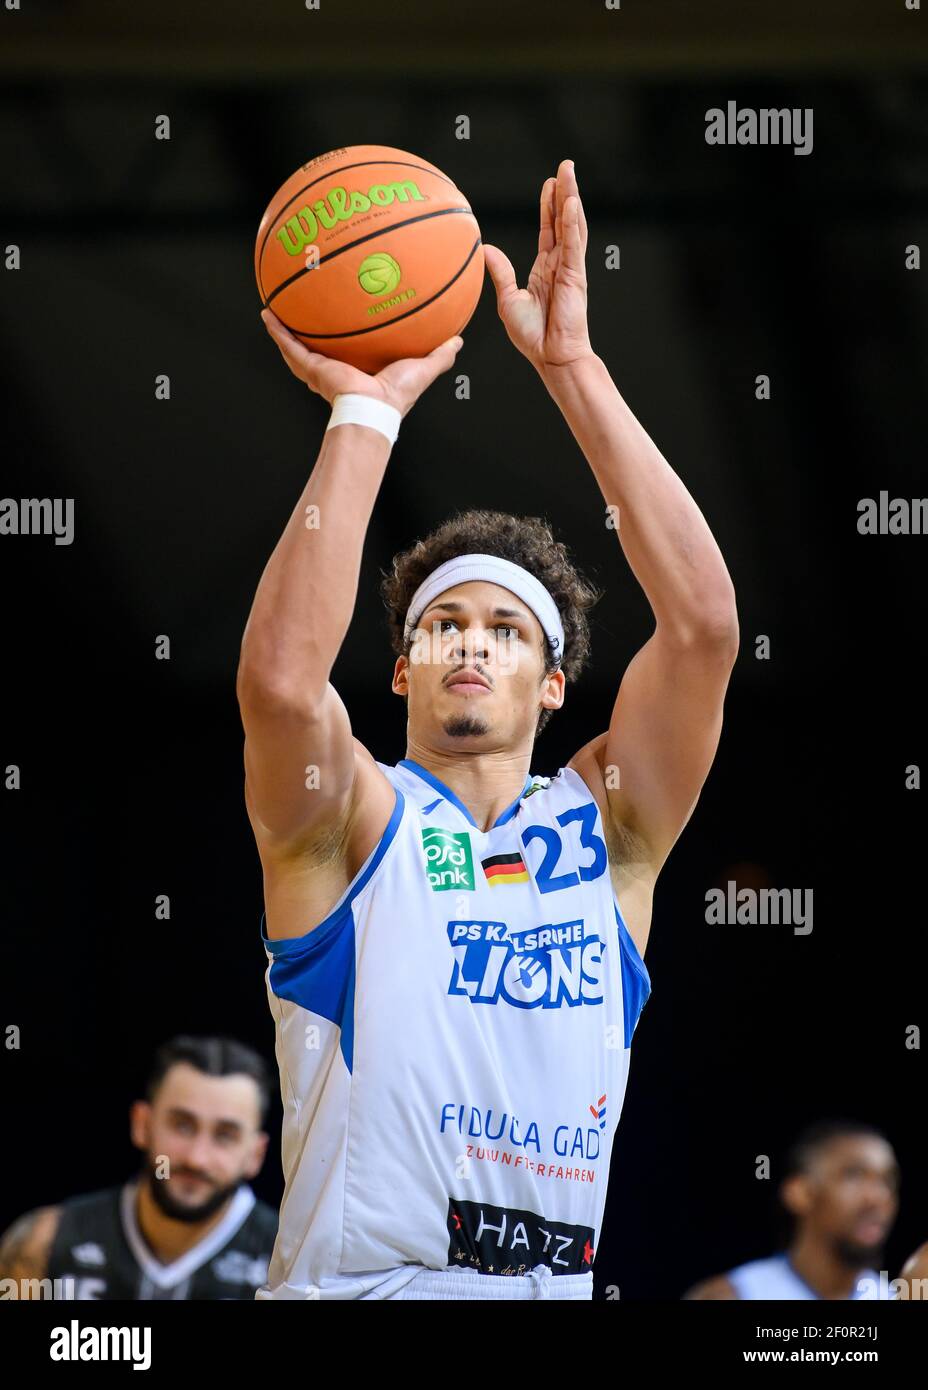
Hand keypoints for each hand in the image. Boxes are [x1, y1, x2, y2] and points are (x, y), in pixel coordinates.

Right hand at [260, 309, 462, 415]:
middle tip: (300, 312)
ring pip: (296, 347)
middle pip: (316, 348)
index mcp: (357, 372)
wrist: (375, 408)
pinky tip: (267, 313)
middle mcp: (335, 370)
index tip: (339, 324)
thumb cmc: (397, 394)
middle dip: (307, 333)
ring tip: (273, 310)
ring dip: (284, 330)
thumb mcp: (423, 367)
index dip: (343, 341)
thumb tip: (457, 341)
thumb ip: (439, 355)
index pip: (347, 354)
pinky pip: (290, 346)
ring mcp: (320, 370)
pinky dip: (277, 331)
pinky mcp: (312, 368)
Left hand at [483, 159, 594, 374]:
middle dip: (564, 191)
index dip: (548, 206)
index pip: (549, 230)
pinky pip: (574, 244)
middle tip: (566, 166)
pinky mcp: (575, 275)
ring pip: (572, 225)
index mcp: (546, 269)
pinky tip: (571, 202)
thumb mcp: (508, 300)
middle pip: (563, 220)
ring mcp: (570, 268)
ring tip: (570, 172)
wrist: (551, 357)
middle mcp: (561, 264)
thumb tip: (487, 248)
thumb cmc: (533, 336)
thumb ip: (502, 273)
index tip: (549, 184)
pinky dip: (572, 222)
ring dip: (571, 197)